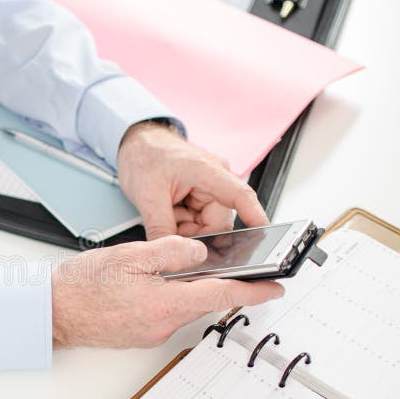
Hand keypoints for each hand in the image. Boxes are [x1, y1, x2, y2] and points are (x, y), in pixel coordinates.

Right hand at [51, 235, 283, 348]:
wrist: (53, 312)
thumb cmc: (83, 285)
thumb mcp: (130, 256)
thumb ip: (171, 251)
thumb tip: (200, 254)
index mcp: (165, 304)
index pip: (221, 297)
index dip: (254, 292)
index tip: (277, 288)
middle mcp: (162, 325)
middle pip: (203, 301)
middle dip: (213, 283)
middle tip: (217, 263)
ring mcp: (151, 333)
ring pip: (183, 306)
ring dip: (185, 289)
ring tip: (166, 268)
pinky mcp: (141, 335)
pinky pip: (166, 313)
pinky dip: (168, 297)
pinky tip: (149, 284)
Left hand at [117, 121, 268, 239]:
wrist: (135, 143)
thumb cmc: (144, 155)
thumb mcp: (148, 195)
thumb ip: (160, 228)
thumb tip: (169, 255)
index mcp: (208, 171)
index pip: (240, 196)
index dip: (254, 218)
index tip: (264, 238)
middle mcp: (215, 180)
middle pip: (218, 223)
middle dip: (195, 234)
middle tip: (171, 230)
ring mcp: (207, 189)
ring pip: (205, 226)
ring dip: (185, 229)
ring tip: (165, 214)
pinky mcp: (199, 197)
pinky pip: (196, 222)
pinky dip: (181, 224)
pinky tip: (168, 213)